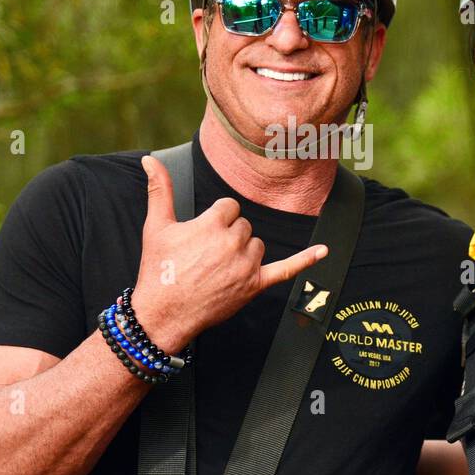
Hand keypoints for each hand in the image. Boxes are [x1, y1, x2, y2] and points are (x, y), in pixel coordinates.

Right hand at [129, 155, 327, 352]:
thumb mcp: (157, 226)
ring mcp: (246, 265)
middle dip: (228, 237)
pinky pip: (286, 269)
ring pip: (257, 244)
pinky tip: (324, 251)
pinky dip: (306, 260)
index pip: (229, 207)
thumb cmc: (159, 270)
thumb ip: (159, 189)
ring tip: (217, 269)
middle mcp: (233, 242)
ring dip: (243, 252)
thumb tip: (150, 159)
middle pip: (244, 226)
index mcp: (212, 223)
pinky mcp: (255, 286)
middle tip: (204, 256)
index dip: (215, 220)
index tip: (201, 237)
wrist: (164, 315)